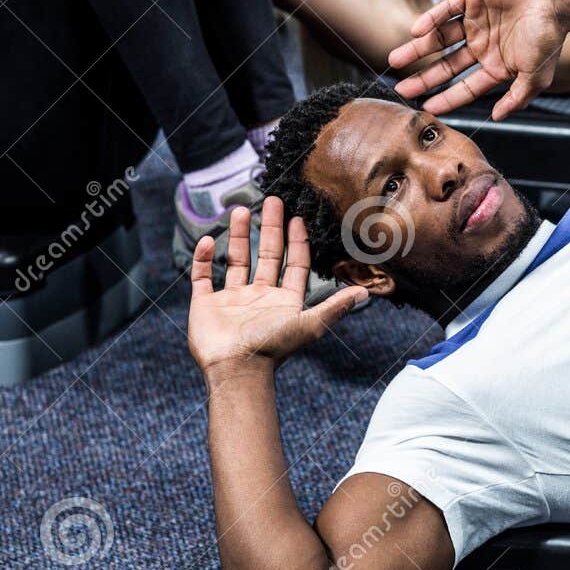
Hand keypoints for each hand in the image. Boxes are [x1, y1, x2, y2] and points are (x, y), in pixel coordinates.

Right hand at [188, 200, 367, 374]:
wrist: (236, 369)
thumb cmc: (274, 348)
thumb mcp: (310, 324)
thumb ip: (336, 306)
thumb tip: (367, 293)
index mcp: (283, 301)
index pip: (293, 264)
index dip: (297, 241)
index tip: (298, 217)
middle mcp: (259, 298)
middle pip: (266, 256)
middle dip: (270, 228)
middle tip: (272, 200)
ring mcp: (232, 300)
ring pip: (236, 261)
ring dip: (239, 236)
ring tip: (241, 210)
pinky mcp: (206, 305)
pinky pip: (202, 276)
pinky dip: (202, 258)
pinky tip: (208, 239)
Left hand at [387, 0, 564, 118]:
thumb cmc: (549, 37)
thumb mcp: (536, 77)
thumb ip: (516, 98)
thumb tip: (497, 117)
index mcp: (496, 65)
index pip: (465, 86)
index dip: (445, 98)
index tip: (425, 107)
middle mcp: (482, 45)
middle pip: (446, 65)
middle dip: (423, 78)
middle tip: (401, 88)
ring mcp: (475, 21)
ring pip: (439, 38)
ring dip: (417, 49)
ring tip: (395, 60)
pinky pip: (445, 9)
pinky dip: (430, 19)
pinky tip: (416, 31)